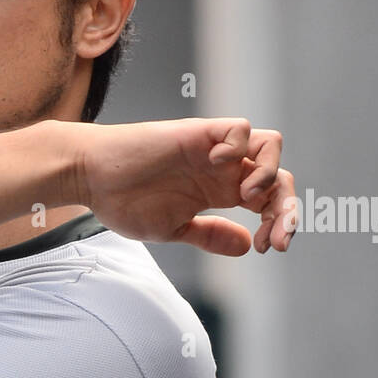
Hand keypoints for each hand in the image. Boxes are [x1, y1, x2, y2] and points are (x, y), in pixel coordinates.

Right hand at [67, 117, 294, 255]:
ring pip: (271, 146)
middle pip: (279, 178)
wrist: (90, 178)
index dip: (279, 223)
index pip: (270, 201)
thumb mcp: (174, 229)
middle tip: (276, 238)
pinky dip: (238, 148)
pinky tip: (217, 166)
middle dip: (287, 209)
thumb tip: (246, 247)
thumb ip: (210, 234)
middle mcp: (224, 169)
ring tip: (249, 197)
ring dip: (270, 174)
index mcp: (221, 192)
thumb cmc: (123, 201)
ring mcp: (213, 150)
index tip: (267, 248)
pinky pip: (239, 129)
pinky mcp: (198, 134)